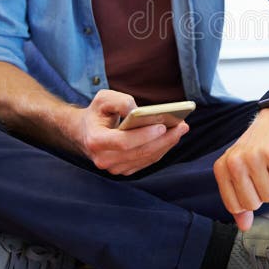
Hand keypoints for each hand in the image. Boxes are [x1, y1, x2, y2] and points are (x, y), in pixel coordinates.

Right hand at [72, 89, 188, 175]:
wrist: (85, 131)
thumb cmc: (98, 112)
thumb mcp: (104, 98)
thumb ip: (119, 101)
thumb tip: (137, 111)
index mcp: (96, 141)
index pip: (123, 142)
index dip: (144, 135)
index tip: (161, 126)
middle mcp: (103, 159)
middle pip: (139, 152)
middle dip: (164, 140)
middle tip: (182, 126)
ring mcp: (114, 168)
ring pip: (146, 158)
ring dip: (166, 145)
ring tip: (181, 129)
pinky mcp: (124, 170)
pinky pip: (147, 161)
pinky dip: (161, 149)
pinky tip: (172, 137)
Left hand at [213, 102, 268, 230]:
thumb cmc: (257, 149)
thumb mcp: (242, 172)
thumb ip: (240, 201)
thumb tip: (244, 227)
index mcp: (221, 168)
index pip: (234, 206)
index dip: (248, 201)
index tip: (251, 183)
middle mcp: (234, 162)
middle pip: (253, 204)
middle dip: (263, 194)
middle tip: (263, 173)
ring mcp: (253, 157)